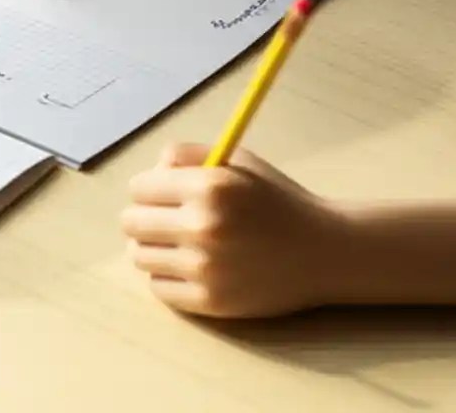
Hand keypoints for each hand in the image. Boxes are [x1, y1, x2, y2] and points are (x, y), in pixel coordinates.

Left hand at [121, 143, 345, 317]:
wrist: (324, 252)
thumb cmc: (277, 201)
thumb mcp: (238, 162)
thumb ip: (188, 155)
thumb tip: (150, 170)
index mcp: (209, 187)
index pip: (139, 188)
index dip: (148, 189)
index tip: (159, 195)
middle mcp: (203, 226)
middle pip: (131, 223)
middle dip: (143, 218)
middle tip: (164, 221)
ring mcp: (205, 267)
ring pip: (139, 256)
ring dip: (153, 248)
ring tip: (179, 244)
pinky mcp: (209, 301)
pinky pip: (157, 288)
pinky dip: (167, 278)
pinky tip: (190, 268)